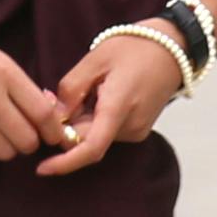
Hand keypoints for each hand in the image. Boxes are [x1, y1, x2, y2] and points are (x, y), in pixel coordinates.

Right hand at [0, 18, 70, 166]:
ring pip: (5, 152)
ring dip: (7, 148)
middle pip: (26, 140)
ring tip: (0, 135)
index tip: (53, 135)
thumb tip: (49, 114)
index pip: (42, 113)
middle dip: (29, 142)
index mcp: (5, 74)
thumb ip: (23, 87)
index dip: (53, 131)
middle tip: (23, 136)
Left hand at [33, 21, 188, 178]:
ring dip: (80, 121)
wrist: (174, 48)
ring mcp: (137, 130)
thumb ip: (71, 90)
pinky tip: (97, 95)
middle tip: (52, 97)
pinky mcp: (138, 129)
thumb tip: (55, 118)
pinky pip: (106, 131)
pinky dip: (93, 120)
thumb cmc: (135, 47)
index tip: (42, 169)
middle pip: (87, 141)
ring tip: (85, 88)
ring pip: (95, 136)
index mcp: (118, 107)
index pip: (90, 148)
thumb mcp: (94, 59)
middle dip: (65, 127)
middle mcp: (130, 126)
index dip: (64, 163)